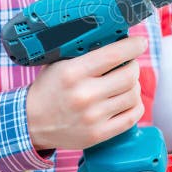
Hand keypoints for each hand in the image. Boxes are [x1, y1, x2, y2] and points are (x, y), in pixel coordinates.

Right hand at [25, 36, 146, 149]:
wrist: (31, 122)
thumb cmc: (49, 88)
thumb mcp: (59, 63)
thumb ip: (84, 51)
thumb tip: (115, 37)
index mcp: (73, 72)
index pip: (114, 55)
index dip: (133, 46)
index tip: (139, 42)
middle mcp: (84, 95)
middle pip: (129, 75)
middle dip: (133, 65)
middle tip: (128, 64)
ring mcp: (93, 117)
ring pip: (133, 95)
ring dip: (133, 85)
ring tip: (124, 83)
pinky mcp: (99, 134)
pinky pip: (133, 116)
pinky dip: (135, 105)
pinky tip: (126, 100)